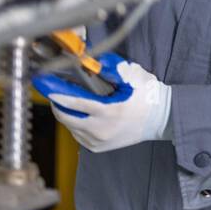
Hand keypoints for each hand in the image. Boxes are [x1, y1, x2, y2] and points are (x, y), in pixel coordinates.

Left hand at [40, 55, 172, 152]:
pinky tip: (79, 115)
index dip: (59, 96)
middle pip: (67, 118)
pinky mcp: (99, 147)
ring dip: (67, 114)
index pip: (76, 103)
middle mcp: (101, 130)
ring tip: (68, 103)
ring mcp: (99, 141)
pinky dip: (75, 124)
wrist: (161, 120)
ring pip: (71, 127)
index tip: (49, 90)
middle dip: (58, 106)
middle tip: (55, 94)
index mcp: (109, 112)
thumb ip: (114, 69)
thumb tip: (94, 62)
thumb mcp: (134, 77)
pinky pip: (78, 135)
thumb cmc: (149, 97)